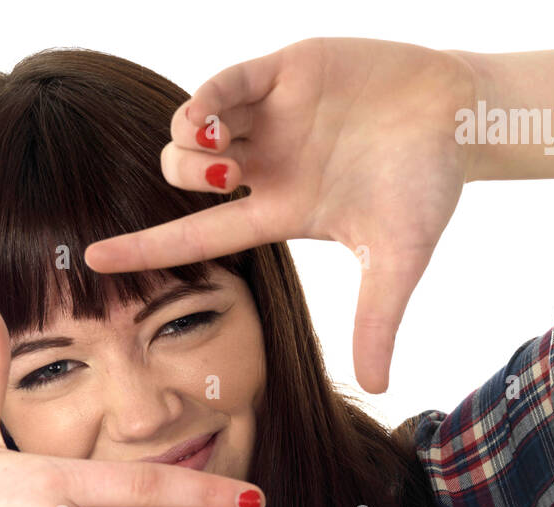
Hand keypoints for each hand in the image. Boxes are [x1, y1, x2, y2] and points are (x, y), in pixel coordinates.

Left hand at [84, 37, 475, 393]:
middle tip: (223, 181)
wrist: (461, 116)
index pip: (198, 235)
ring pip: (193, 129)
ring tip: (221, 149)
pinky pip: (225, 81)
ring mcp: (272, 117)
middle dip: (181, 180)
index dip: (146, 247)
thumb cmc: (428, 186)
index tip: (93, 260)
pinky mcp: (286, 70)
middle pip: (183, 177)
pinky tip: (217, 116)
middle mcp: (265, 166)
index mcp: (280, 210)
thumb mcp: (399, 262)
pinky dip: (208, 98)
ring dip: (189, 142)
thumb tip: (379, 388)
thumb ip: (379, 321)